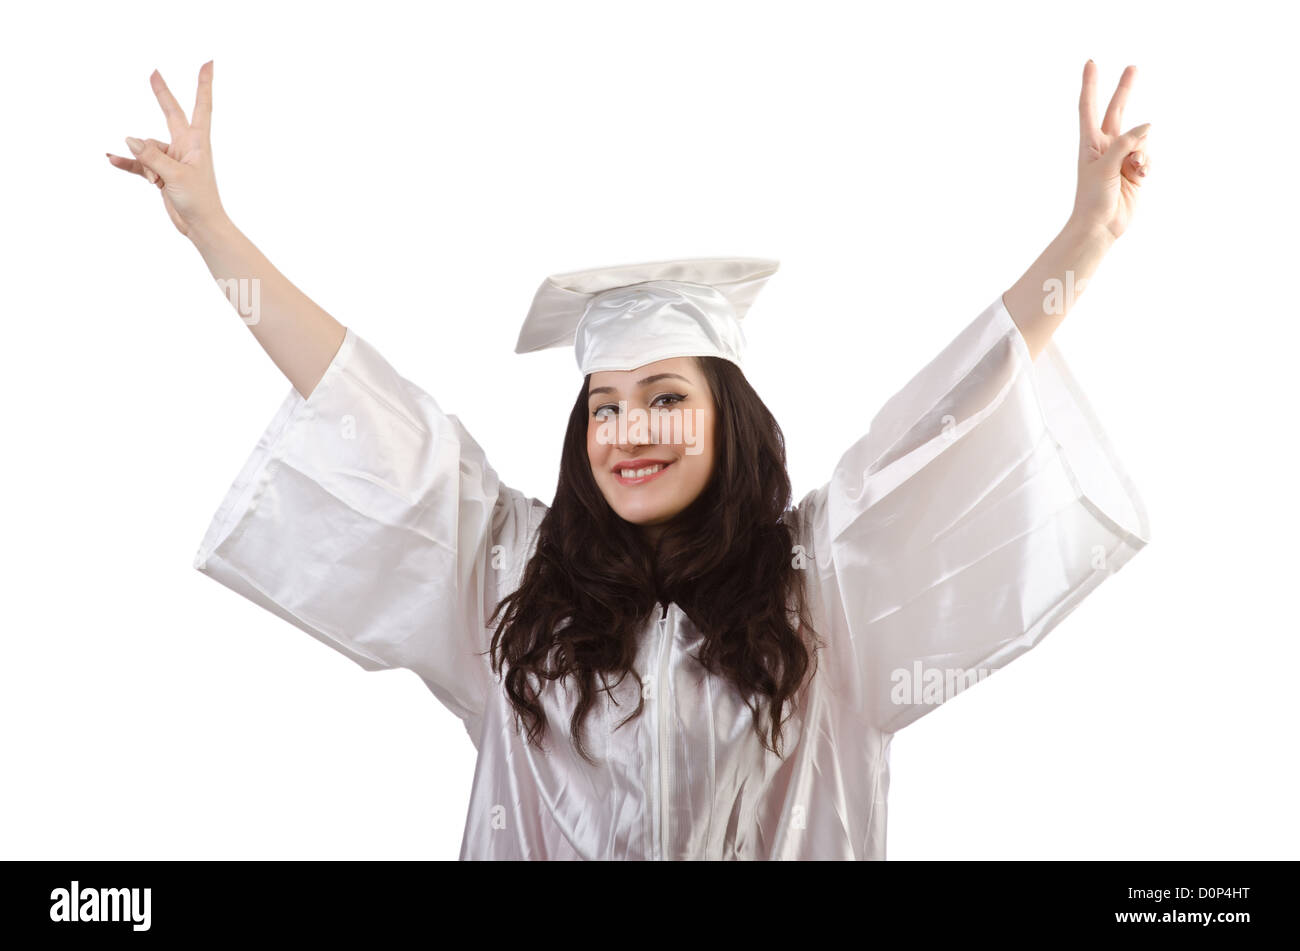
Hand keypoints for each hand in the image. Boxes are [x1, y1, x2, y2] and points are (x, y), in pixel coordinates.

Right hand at [106, 61, 225, 238]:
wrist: (201, 226)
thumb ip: (152, 156)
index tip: (208, 63)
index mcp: (198, 141)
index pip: (201, 106)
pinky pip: (139, 163)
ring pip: (147, 147)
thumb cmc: (200, 200)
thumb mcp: (176, 176)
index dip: (203, 84)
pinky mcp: (161, 173)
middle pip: (171, 114)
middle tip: (153, 72)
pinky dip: (127, 162)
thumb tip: (130, 138)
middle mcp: (185, 146)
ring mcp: (172, 158)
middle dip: (162, 95)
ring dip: (145, 162)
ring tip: (158, 181)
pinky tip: (110, 158)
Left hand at [1070, 61, 1151, 241]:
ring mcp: (1122, 157)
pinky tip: (1139, 179)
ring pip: (1141, 139)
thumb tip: (1147, 126)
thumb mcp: (1105, 167)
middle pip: (1117, 110)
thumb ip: (1125, 143)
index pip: (1089, 107)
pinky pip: (1148, 157)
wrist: (1101, 226)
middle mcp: (1106, 146)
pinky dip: (1147, 165)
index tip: (1091, 63)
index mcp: (1090, 143)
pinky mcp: (1135, 169)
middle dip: (1125, 89)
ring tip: (1132, 172)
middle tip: (1133, 66)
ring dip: (1142, 153)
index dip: (1090, 85)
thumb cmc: (1093, 199)